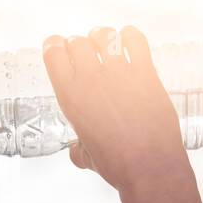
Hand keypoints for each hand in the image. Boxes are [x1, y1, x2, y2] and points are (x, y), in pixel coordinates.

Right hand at [41, 26, 187, 191]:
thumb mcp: (86, 157)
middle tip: (84, 51)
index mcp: (70, 96)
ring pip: (105, 36)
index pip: (53, 53)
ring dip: (102, 37)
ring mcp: (120, 73)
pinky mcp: (146, 73)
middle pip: (78, 42)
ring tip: (105, 43)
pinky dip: (130, 36)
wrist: (149, 167)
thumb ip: (78, 149)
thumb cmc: (116, 165)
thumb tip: (77, 150)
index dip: (54, 46)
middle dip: (79, 45)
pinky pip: (136, 40)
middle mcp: (91, 79)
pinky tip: (129, 41)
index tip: (56, 46)